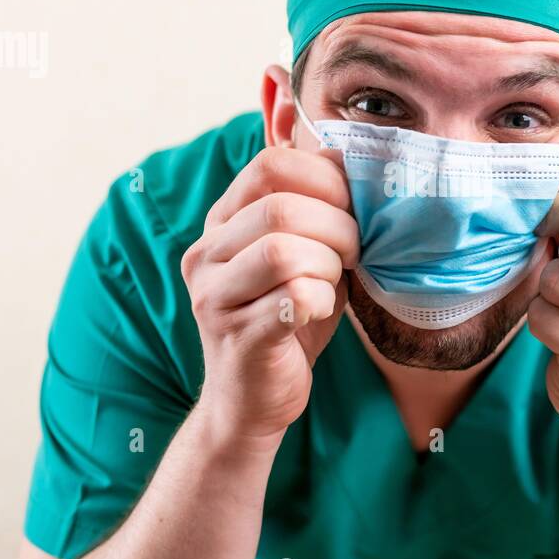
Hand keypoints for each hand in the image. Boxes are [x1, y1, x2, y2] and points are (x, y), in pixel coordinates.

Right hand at [181, 146, 357, 446]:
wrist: (252, 400)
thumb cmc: (285, 316)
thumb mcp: (300, 253)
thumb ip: (315, 209)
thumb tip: (348, 159)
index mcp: (221, 222)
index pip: (269, 164)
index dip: (324, 178)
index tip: (351, 206)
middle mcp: (206, 254)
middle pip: (280, 208)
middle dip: (336, 226)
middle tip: (353, 252)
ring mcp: (214, 297)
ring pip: (282, 251)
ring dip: (328, 264)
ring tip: (334, 281)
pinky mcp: (238, 337)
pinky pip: (293, 298)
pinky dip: (321, 300)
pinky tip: (319, 309)